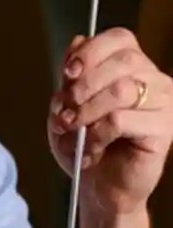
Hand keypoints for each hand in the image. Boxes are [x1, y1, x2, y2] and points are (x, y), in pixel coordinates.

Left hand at [49, 29, 172, 215]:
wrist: (98, 187)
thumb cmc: (84, 146)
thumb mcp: (67, 106)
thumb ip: (72, 75)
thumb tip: (76, 42)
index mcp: (132, 68)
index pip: (120, 39)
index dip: (90, 52)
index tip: (67, 73)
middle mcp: (154, 81)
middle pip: (122, 62)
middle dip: (83, 85)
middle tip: (65, 110)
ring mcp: (164, 104)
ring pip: (121, 90)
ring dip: (86, 112)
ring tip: (72, 130)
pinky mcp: (164, 129)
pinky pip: (121, 120)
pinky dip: (96, 135)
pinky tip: (90, 150)